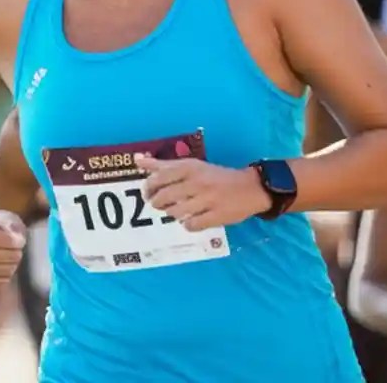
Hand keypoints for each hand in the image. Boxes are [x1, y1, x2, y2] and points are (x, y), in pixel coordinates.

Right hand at [0, 210, 25, 288]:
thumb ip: (11, 222)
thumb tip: (21, 240)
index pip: (9, 241)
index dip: (17, 238)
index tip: (16, 236)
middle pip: (11, 256)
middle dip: (16, 250)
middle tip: (11, 245)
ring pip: (9, 270)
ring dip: (13, 261)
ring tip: (4, 253)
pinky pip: (4, 280)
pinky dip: (6, 272)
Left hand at [136, 155, 269, 230]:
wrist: (249, 188)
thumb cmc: (215, 176)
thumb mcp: (190, 166)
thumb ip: (163, 164)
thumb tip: (137, 160)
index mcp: (190, 168)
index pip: (159, 177)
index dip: (148, 187)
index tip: (148, 192)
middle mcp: (197, 182)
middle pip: (164, 197)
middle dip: (157, 203)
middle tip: (159, 204)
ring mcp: (207, 200)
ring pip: (175, 213)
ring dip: (172, 214)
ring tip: (177, 210)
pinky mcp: (216, 216)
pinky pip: (191, 225)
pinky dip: (187, 224)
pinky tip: (190, 219)